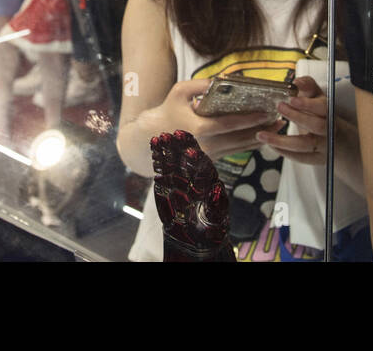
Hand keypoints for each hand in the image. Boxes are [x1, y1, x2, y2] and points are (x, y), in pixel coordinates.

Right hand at [151, 130, 234, 261]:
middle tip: (177, 134)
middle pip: (189, 158)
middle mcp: (196, 175)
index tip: (192, 151)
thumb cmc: (209, 229)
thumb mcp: (215, 219)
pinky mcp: (166, 180)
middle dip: (184, 146)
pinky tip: (153, 141)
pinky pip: (162, 165)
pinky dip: (158, 154)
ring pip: (174, 158)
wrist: (193, 238)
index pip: (204, 168)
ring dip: (169, 146)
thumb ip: (216, 205)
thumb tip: (218, 189)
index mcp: (210, 182)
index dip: (198, 160)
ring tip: (162, 135)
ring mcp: (180, 176)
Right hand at [153, 79, 279, 159]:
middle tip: (281, 120)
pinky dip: (248, 144)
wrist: (152, 139)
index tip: (268, 113)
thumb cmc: (168, 111)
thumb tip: (223, 80)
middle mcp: (206, 146)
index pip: (231, 125)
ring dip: (260, 138)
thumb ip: (201, 84)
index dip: (251, 119)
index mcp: (199, 129)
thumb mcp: (180, 91)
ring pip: (240, 149)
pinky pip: (234, 152)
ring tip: (276, 127)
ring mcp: (209, 156)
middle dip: (263, 130)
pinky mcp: (210, 161)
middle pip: (241, 139)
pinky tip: (260, 135)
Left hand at [257, 75, 337, 164]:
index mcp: (329, 112)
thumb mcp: (317, 97)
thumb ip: (308, 86)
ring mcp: (324, 146)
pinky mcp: (317, 159)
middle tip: (278, 107)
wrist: (339, 140)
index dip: (308, 104)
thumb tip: (297, 81)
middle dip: (296, 117)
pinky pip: (300, 158)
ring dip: (282, 141)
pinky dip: (284, 152)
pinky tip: (270, 145)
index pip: (323, 108)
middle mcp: (329, 130)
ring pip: (305, 145)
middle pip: (317, 126)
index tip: (291, 98)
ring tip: (261, 134)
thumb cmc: (322, 114)